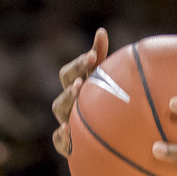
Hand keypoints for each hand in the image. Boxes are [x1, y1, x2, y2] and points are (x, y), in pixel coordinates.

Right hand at [52, 28, 108, 157]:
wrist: (116, 142)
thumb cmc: (111, 106)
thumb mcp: (110, 82)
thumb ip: (103, 57)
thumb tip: (100, 30)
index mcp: (77, 88)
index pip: (69, 73)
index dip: (79, 64)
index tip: (93, 56)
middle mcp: (69, 104)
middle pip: (63, 90)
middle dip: (72, 84)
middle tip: (82, 82)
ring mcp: (68, 122)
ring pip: (59, 110)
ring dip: (67, 102)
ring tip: (78, 98)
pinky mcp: (70, 145)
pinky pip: (60, 141)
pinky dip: (62, 136)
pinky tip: (68, 130)